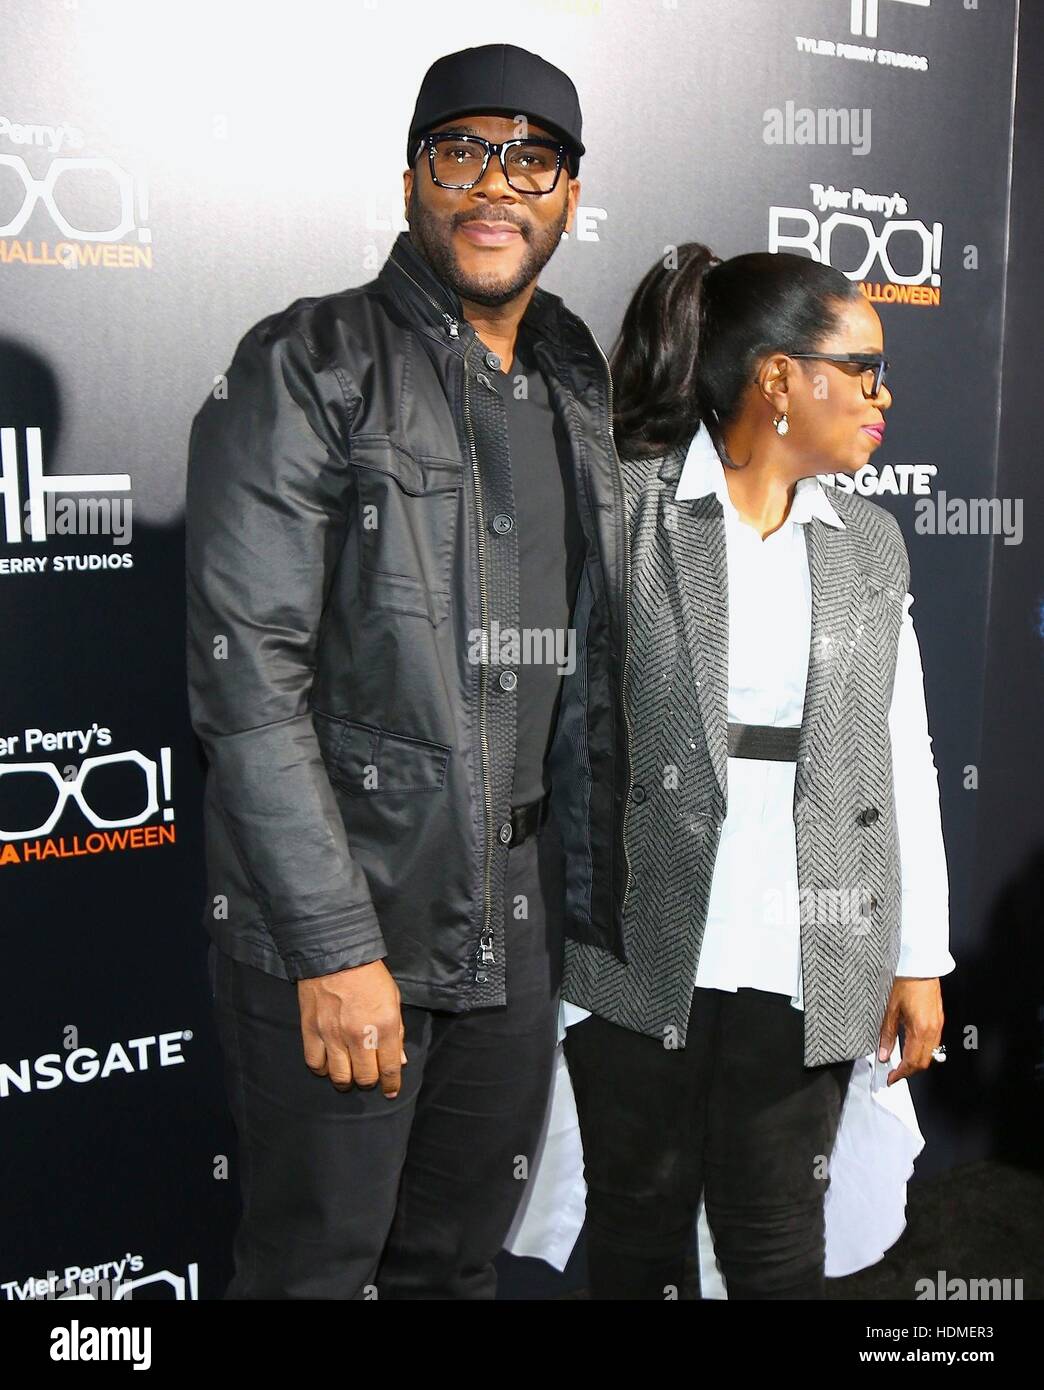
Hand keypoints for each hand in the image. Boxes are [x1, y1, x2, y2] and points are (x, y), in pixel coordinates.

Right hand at [297, 959, 406, 1097]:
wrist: (335, 954)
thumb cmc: (369, 975)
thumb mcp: (393, 999)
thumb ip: (397, 1032)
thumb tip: (398, 1060)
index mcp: (384, 1026)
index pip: (390, 1068)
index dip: (392, 1084)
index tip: (390, 1091)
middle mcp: (359, 1036)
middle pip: (364, 1078)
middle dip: (369, 1082)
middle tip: (369, 1076)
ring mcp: (333, 1035)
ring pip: (339, 1077)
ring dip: (346, 1081)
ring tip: (349, 1075)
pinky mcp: (311, 1031)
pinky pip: (315, 1064)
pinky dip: (322, 1069)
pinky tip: (328, 1065)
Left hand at [877, 976, 943, 1085]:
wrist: (919, 963)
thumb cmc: (903, 981)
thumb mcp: (889, 1008)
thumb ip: (886, 1034)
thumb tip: (882, 1055)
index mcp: (921, 1029)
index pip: (913, 1062)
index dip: (901, 1074)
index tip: (890, 1079)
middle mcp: (933, 1029)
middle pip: (924, 1061)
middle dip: (909, 1071)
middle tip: (894, 1074)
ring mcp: (938, 1023)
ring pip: (930, 1053)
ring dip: (916, 1061)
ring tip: (900, 1063)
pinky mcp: (939, 1017)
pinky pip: (933, 1041)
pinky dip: (922, 1050)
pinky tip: (909, 1046)